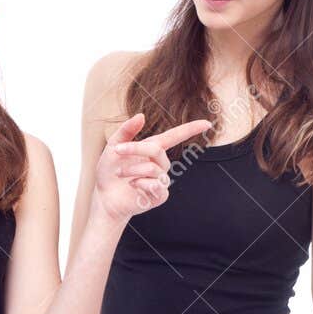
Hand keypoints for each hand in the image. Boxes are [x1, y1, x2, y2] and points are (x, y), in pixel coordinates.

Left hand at [92, 111, 212, 223]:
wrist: (104, 198)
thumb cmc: (109, 172)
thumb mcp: (113, 147)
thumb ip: (126, 131)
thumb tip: (141, 116)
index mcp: (153, 149)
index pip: (176, 136)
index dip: (191, 129)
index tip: (207, 123)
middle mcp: (160, 164)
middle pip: (157, 151)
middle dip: (135, 149)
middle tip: (116, 150)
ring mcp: (161, 181)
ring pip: (154, 169)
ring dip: (133, 169)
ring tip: (120, 174)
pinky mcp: (159, 196)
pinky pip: (156, 186)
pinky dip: (140, 184)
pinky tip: (132, 186)